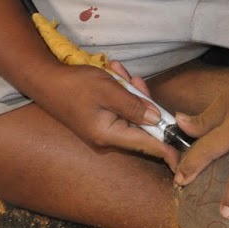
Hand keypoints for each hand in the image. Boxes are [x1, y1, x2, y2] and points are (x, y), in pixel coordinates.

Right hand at [28, 60, 180, 164]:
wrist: (44, 79)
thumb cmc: (75, 85)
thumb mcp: (109, 91)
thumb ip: (134, 106)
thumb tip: (157, 119)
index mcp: (110, 135)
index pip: (147, 146)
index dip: (168, 149)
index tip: (184, 155)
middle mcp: (109, 137)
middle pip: (143, 126)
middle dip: (145, 102)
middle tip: (134, 80)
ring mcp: (105, 129)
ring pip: (133, 114)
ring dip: (132, 92)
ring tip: (118, 72)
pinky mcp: (102, 120)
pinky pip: (122, 108)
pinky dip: (123, 92)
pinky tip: (115, 75)